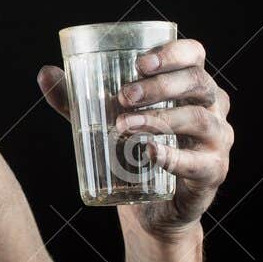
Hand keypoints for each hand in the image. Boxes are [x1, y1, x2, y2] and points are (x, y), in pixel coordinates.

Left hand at [37, 37, 232, 237]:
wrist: (150, 208)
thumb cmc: (132, 151)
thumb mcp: (103, 120)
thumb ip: (76, 99)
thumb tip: (45, 74)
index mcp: (189, 86)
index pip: (194, 55)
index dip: (173, 53)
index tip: (139, 63)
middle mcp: (212, 108)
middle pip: (198, 83)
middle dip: (160, 85)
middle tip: (123, 96)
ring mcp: (217, 141)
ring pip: (198, 120)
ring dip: (159, 119)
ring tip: (122, 125)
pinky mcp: (213, 172)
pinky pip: (198, 162)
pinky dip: (173, 156)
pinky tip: (149, 152)